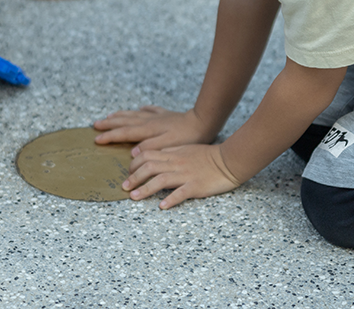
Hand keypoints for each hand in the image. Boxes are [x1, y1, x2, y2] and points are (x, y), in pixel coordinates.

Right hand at [93, 105, 213, 150]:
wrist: (203, 122)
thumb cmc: (187, 137)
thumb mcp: (168, 146)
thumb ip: (150, 148)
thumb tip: (132, 152)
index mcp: (148, 131)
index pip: (123, 134)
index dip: (109, 137)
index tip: (96, 139)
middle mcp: (149, 121)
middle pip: (124, 122)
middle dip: (109, 124)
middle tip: (95, 125)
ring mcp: (157, 116)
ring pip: (133, 115)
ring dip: (120, 115)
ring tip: (109, 116)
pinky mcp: (166, 114)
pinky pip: (150, 110)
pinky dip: (142, 110)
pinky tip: (140, 109)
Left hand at [123, 143, 241, 209]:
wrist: (229, 160)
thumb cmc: (208, 155)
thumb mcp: (186, 148)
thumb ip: (169, 152)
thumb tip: (152, 155)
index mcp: (174, 154)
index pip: (148, 155)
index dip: (135, 164)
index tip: (129, 173)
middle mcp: (177, 163)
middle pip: (149, 167)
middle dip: (134, 178)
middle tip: (124, 187)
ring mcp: (186, 175)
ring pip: (161, 179)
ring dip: (145, 189)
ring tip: (134, 197)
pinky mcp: (196, 186)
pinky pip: (181, 192)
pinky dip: (170, 199)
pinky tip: (162, 206)